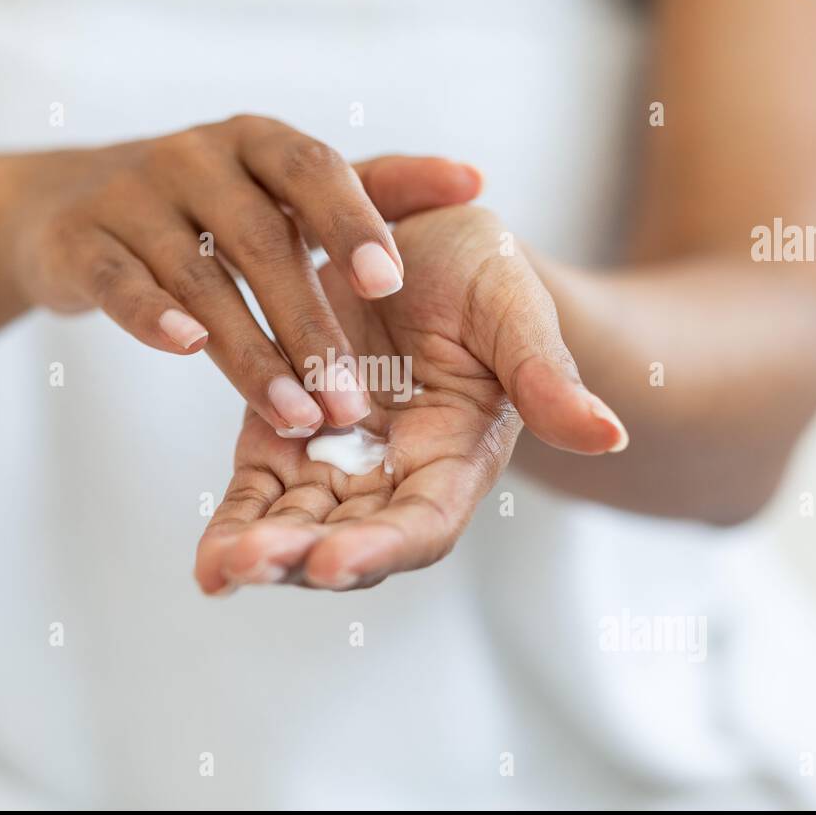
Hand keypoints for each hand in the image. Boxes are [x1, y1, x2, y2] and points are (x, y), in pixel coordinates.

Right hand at [0, 114, 481, 432]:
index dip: (352, 222)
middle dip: (309, 326)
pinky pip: (117, 279)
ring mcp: (131, 196)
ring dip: (248, 350)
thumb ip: (376, 188)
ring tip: (295, 415)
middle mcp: (195, 158)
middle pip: (260, 240)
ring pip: (197, 275)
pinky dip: (149, 313)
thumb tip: (473, 180)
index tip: (390, 283)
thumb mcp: (286, 188)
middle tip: (351, 403)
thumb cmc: (208, 203)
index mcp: (258, 143)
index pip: (313, 170)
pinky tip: (185, 350)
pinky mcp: (80, 241)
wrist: (65, 203)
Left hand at [194, 204, 627, 593]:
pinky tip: (207, 559)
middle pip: (351, 539)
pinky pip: (259, 489)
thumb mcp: (517, 308)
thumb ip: (547, 375)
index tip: (335, 558)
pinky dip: (235, 521)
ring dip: (258, 549)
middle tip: (249, 563)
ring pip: (297, 525)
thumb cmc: (485, 276)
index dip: (382, 545)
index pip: (424, 522)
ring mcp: (337, 461)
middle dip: (300, 557)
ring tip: (218, 569)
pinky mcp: (285, 435)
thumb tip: (608, 434)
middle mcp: (397, 475)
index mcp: (459, 455)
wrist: (425, 244)